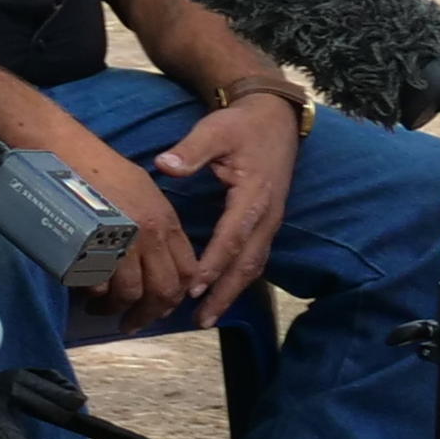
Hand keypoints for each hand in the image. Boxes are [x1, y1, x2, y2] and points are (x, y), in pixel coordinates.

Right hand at [56, 129, 201, 322]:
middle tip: (132, 321)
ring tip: (101, 308)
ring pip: (132, 292)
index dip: (175, 295)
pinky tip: (84, 291)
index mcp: (164, 220)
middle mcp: (150, 234)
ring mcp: (121, 241)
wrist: (59, 150)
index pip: (186, 270)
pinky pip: (99, 283)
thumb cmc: (93, 162)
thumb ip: (151, 221)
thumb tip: (148, 252)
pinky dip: (94, 293)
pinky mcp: (92, 245)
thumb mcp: (138, 188)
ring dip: (117, 308)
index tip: (160, 304)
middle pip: (164, 289)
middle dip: (150, 313)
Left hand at [149, 90, 299, 320]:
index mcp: (253, 195)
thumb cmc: (241, 125)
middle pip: (247, 263)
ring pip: (253, 265)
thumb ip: (191, 150)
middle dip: (225, 293)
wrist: (275, 119)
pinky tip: (219, 294)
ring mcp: (269, 221)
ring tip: (207, 317)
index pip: (233, 237)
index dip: (214, 264)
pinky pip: (253, 257)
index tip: (194, 288)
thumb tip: (164, 165)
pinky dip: (237, 278)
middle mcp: (266, 215)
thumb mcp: (215, 129)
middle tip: (201, 319)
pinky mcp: (265, 222)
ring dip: (232, 292)